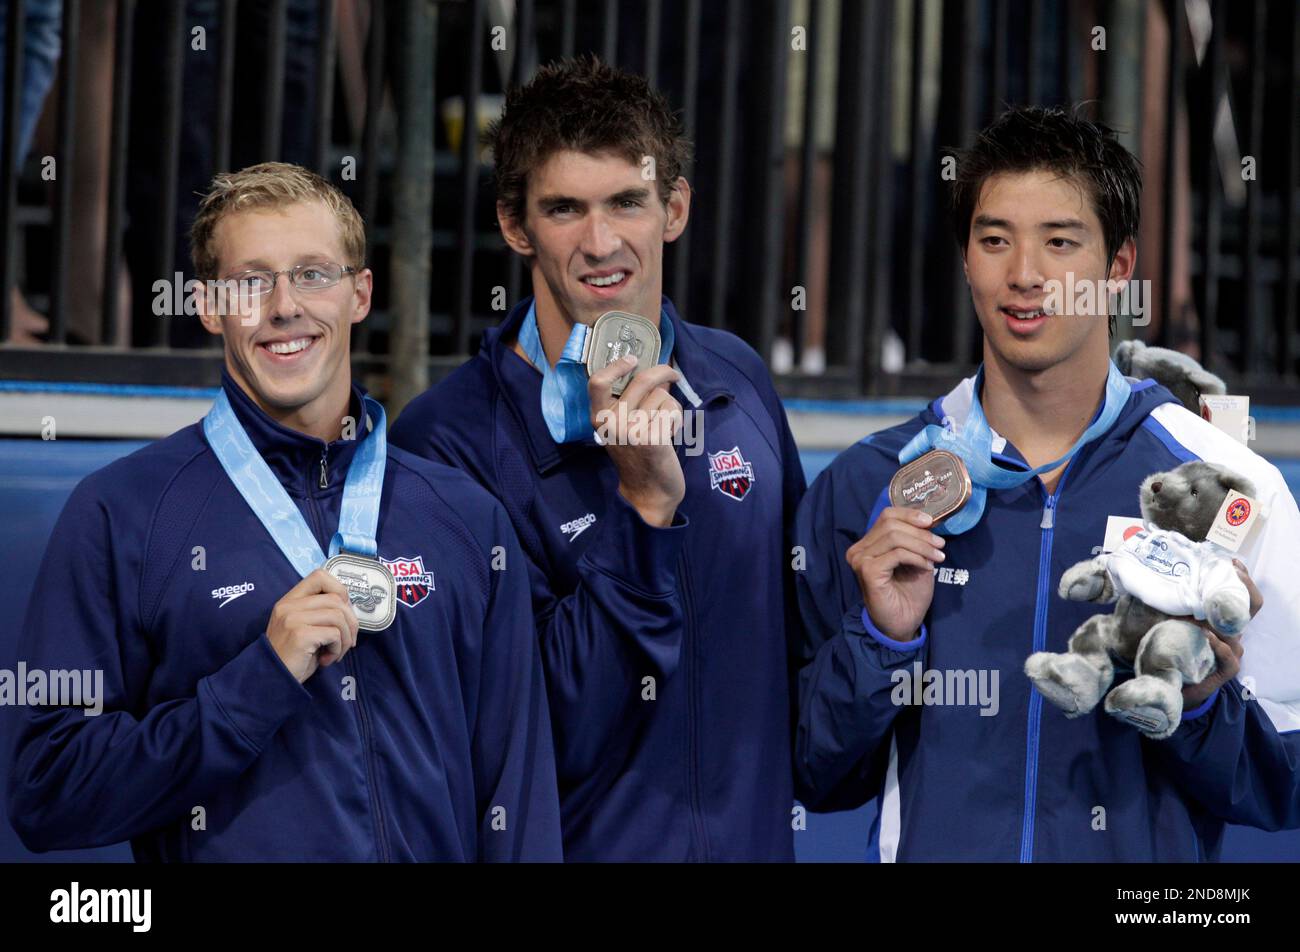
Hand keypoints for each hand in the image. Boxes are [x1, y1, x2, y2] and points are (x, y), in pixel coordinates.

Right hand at [266, 568, 359, 682]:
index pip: (320, 576)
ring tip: (336, 653)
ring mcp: (293, 619)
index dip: (340, 590)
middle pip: (336, 598)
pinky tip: (326, 660)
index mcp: (290, 600)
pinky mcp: (300, 634)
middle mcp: (289, 605)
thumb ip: (320, 613)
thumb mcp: (304, 627)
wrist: (271, 679)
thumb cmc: (293, 656)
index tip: (344, 611)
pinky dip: (337, 649)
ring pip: (338, 616)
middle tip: (348, 641)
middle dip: (351, 622)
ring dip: (345, 638)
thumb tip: (350, 608)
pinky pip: (334, 634)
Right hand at [589, 355, 685, 526]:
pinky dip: (676, 420)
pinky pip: (671, 411)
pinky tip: (669, 436)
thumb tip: (653, 372)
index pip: (597, 382)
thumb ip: (629, 403)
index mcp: (599, 418)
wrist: (648, 492)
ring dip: (670, 407)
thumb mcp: (622, 429)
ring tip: (664, 425)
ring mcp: (631, 430)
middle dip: (663, 372)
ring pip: (662, 396)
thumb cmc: (638, 456)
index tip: (632, 359)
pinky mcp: (651, 438)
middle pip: (642, 380)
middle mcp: (612, 423)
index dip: (616, 365)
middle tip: (673, 374)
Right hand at [846, 508, 944, 641]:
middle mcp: (859, 550)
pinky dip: (917, 557)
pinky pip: (897, 554)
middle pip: (891, 524)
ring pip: (895, 537)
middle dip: (920, 533)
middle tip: (940, 545)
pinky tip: (927, 568)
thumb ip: (915, 540)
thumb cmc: (908, 594)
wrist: (903, 624)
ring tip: (938, 557)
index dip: (910, 514)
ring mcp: (861, 560)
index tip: (932, 522)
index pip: (886, 516)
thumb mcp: (915, 559)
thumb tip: (928, 520)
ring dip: (922, 546)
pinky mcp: (868, 571)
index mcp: (867, 544)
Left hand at [1180, 559, 1258, 705]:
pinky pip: (1230, 655)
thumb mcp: (1172, 622)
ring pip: (1238, 631)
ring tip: (1202, 608)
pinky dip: (1220, 645)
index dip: (1242, 579)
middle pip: (1250, 608)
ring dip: (1218, 618)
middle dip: (1245, 587)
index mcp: (1220, 620)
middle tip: (1232, 572)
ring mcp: (1232, 650)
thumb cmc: (1172, 648)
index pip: (1240, 597)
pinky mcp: (1228, 669)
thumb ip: (1173, 606)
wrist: (1170, 683)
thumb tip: (1160, 582)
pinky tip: (1207, 636)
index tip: (1232, 563)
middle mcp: (1231, 633)